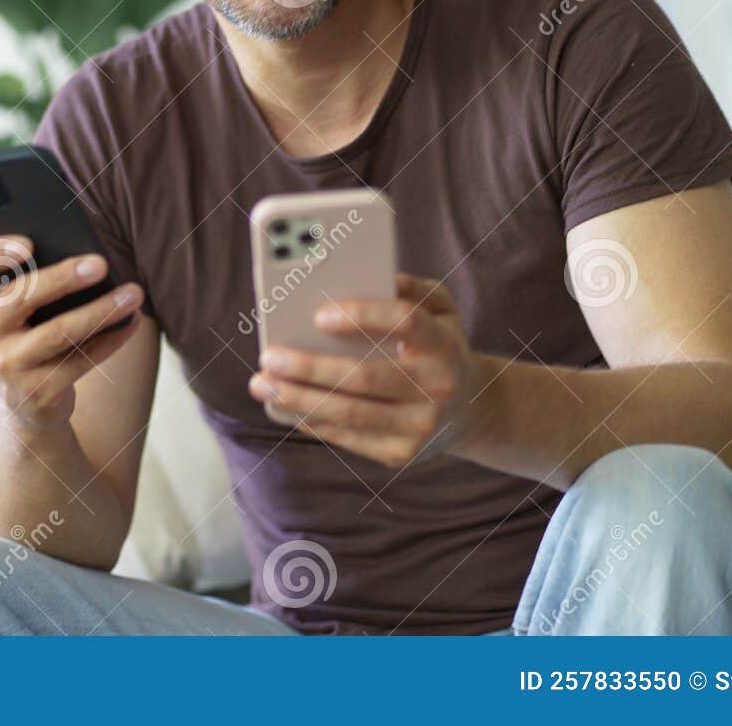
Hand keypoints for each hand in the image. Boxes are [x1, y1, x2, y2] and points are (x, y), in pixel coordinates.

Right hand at [0, 235, 143, 434]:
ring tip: (133, 294)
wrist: (29, 401)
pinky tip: (132, 321)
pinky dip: (111, 339)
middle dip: (63, 278)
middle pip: (19, 297)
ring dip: (101, 311)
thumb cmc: (34, 333)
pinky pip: (80, 361)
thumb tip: (91, 260)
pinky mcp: (35, 393)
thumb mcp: (26, 309)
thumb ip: (42, 279)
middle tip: (101, 264)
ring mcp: (7, 365)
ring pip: (58, 332)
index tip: (28, 243)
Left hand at [247, 274, 479, 467]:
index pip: (406, 322)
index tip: (318, 314)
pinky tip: (281, 404)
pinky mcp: (400, 454)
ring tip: (261, 384)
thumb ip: (411, 287)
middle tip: (268, 356)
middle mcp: (436, 387)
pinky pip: (347, 437)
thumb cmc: (439, 345)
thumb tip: (367, 278)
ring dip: (298, 400)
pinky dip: (309, 421)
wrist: (471, 410)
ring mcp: (419, 427)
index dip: (363, 316)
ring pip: (350, 414)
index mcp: (442, 343)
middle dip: (310, 368)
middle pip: (365, 379)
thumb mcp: (440, 308)